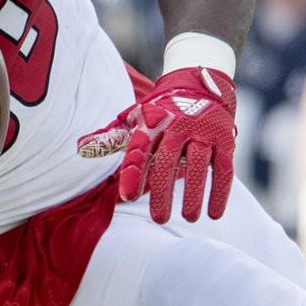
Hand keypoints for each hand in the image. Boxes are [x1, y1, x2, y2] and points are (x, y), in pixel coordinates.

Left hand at [107, 65, 237, 222]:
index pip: (140, 149)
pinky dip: (219, 192)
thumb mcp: (134, 119)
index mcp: (152, 122)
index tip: (128, 197)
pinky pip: (223, 169)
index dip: (134, 173)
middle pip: (168, 161)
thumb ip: (111, 137)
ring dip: (194, 194)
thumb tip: (81, 148)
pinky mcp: (225, 140)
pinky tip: (214, 214)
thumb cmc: (161, 111)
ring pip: (199, 165)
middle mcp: (178, 125)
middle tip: (159, 219)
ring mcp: (203, 132)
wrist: (200, 85)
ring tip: (188, 218)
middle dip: (163, 191)